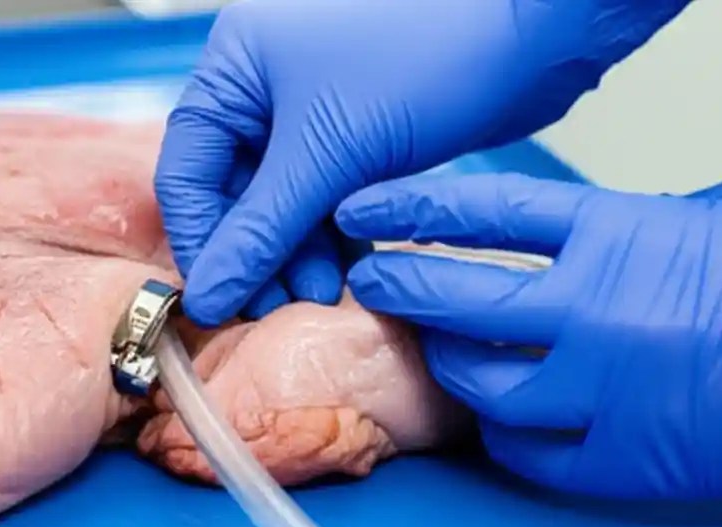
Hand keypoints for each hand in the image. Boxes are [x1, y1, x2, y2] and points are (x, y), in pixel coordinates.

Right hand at [156, 0, 689, 326]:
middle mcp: (264, 82)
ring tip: (322, 290)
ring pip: (282, 200)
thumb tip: (210, 297)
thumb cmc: (428, 52)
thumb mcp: (329, 153)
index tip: (220, 302)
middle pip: (233, 190)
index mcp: (235, 64)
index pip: (186, 171)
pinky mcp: (359, 131)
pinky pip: (324, 194)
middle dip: (258, 251)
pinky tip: (348, 268)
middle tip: (282, 303)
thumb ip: (262, 231)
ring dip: (297, 250)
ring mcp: (312, 106)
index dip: (202, 242)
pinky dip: (331, 233)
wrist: (536, 28)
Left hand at [339, 171, 721, 498]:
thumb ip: (646, 218)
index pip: (481, 214)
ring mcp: (598, 391)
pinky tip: (505, 419)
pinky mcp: (618, 459)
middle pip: (455, 299)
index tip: (367, 211)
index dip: (412, 210)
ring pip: (479, 385)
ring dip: (450, 366)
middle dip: (399, 289)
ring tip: (442, 352)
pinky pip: (526, 454)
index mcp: (617, 235)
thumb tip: (603, 229)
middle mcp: (590, 311)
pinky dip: (506, 436)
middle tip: (374, 285)